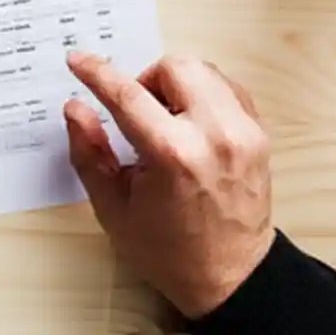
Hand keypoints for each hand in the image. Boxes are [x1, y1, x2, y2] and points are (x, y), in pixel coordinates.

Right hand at [63, 53, 275, 318]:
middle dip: (145, 80)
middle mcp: (215, 136)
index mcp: (174, 156)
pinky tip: (189, 123)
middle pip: (174, 67)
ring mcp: (244, 133)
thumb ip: (90, 153)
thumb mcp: (113, 208)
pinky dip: (203, 93)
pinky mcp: (260, 135)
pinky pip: (228, 88)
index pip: (128, 95)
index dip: (97, 73)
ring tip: (164, 121)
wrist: (231, 276)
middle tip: (135, 112)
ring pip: (204, 70)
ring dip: (176, 84)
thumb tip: (76, 110)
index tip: (78, 61)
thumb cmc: (170, 250)